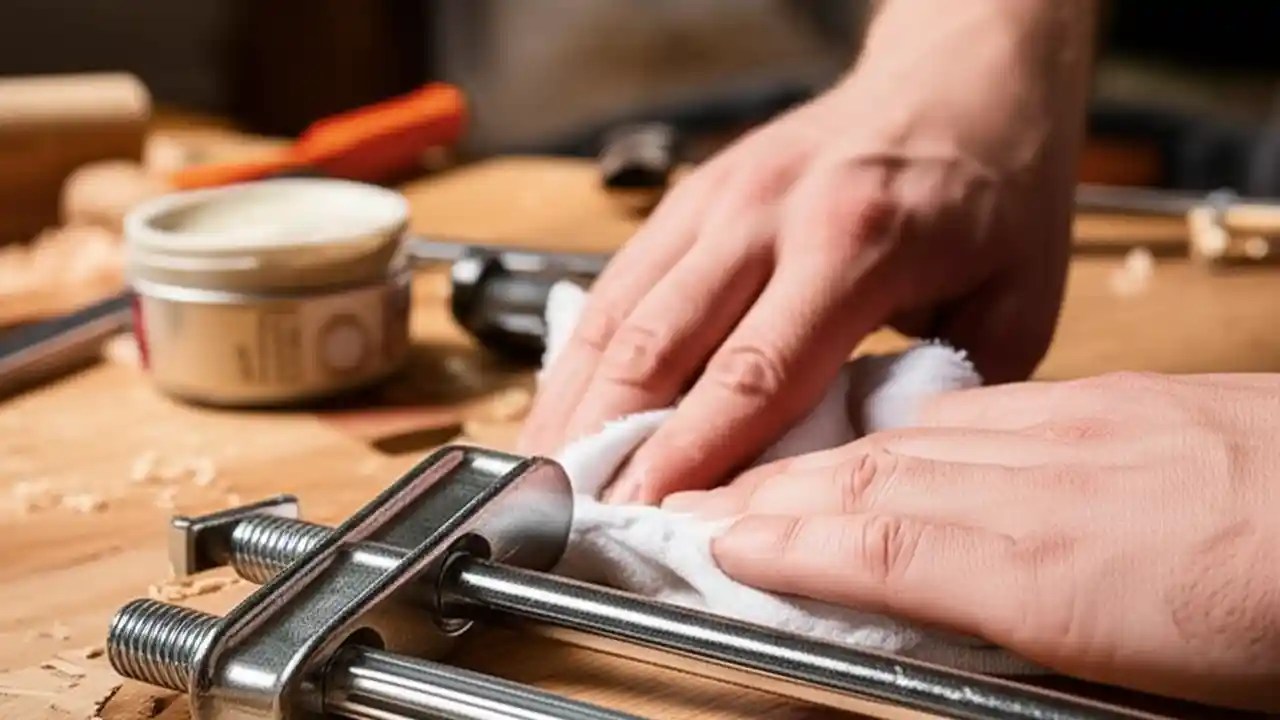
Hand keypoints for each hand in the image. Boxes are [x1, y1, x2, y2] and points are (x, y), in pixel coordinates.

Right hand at [520, 2, 1095, 502]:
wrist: (959, 72)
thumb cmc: (992, 186)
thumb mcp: (1014, 301)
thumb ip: (939, 396)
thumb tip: (859, 473)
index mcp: (856, 243)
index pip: (752, 375)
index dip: (689, 456)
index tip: (649, 518)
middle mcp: (768, 215)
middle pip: (659, 346)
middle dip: (608, 442)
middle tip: (572, 516)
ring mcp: (718, 197)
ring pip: (620, 314)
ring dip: (575, 400)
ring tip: (543, 473)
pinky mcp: (693, 194)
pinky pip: (621, 282)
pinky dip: (584, 352)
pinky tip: (566, 403)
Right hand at [686, 372, 1279, 710]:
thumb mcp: (1173, 684)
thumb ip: (1040, 652)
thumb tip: (942, 641)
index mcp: (1067, 572)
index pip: (883, 549)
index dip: (785, 544)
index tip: (715, 542)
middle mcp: (1062, 485)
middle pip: (882, 484)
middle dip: (777, 491)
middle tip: (701, 496)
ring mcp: (1094, 430)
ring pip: (926, 439)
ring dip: (830, 457)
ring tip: (767, 468)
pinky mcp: (1130, 401)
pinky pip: (989, 413)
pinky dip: (916, 431)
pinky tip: (894, 438)